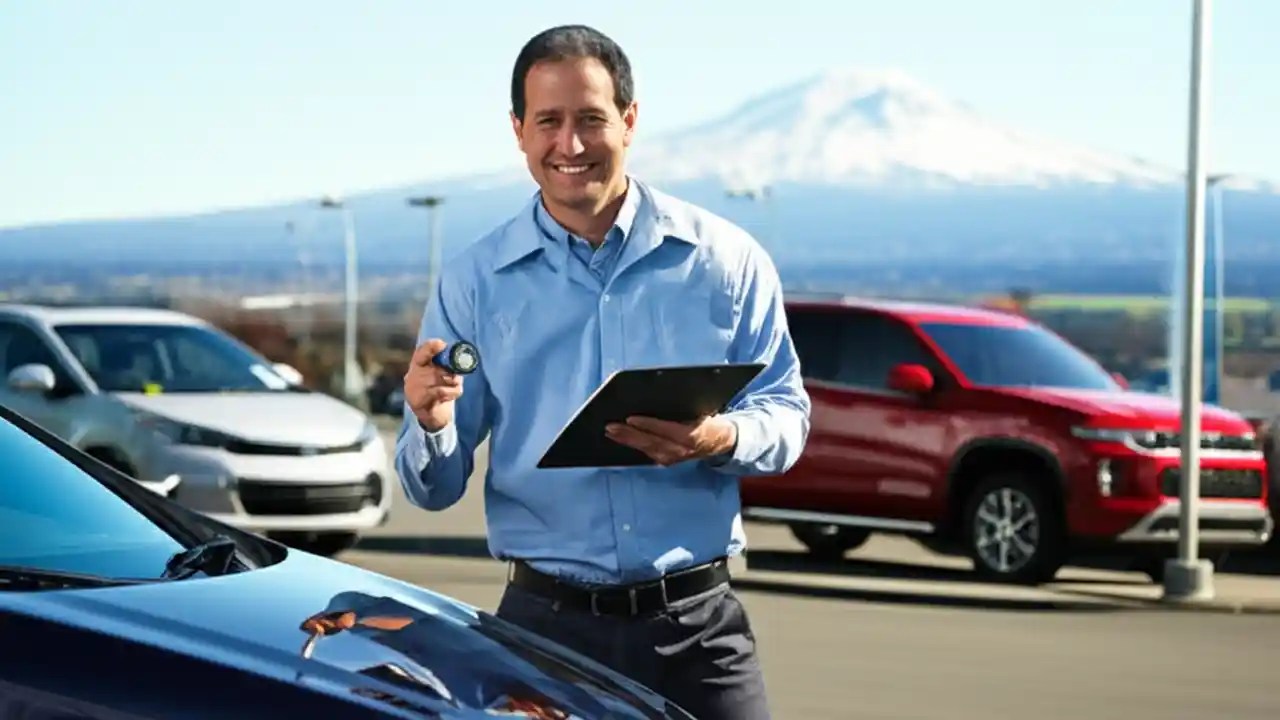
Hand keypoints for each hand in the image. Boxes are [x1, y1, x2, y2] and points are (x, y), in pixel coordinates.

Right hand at [403, 338, 463, 431]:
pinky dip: (453, 392)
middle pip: (434, 368)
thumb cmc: (437, 391)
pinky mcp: (419, 401)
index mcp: (418, 365)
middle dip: (450, 372)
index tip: (441, 344)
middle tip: (456, 377)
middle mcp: (413, 375)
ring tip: (455, 386)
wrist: (431, 417)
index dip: (430, 347)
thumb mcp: (440, 376)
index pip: (421, 352)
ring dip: (454, 383)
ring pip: (439, 379)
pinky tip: (453, 394)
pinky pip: (441, 391)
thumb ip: (446, 367)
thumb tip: (460, 361)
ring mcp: (414, 389)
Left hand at [604, 415, 736, 465]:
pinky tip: (622, 439)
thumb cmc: (709, 422)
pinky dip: (634, 445)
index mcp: (692, 436)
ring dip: (627, 440)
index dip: (647, 425)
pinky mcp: (668, 461)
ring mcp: (674, 458)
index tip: (630, 418)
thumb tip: (662, 397)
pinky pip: (648, 453)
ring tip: (611, 432)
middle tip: (611, 426)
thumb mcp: (702, 411)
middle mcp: (681, 450)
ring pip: (646, 449)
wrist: (721, 442)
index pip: (665, 430)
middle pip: (651, 442)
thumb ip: (685, 408)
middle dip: (629, 434)